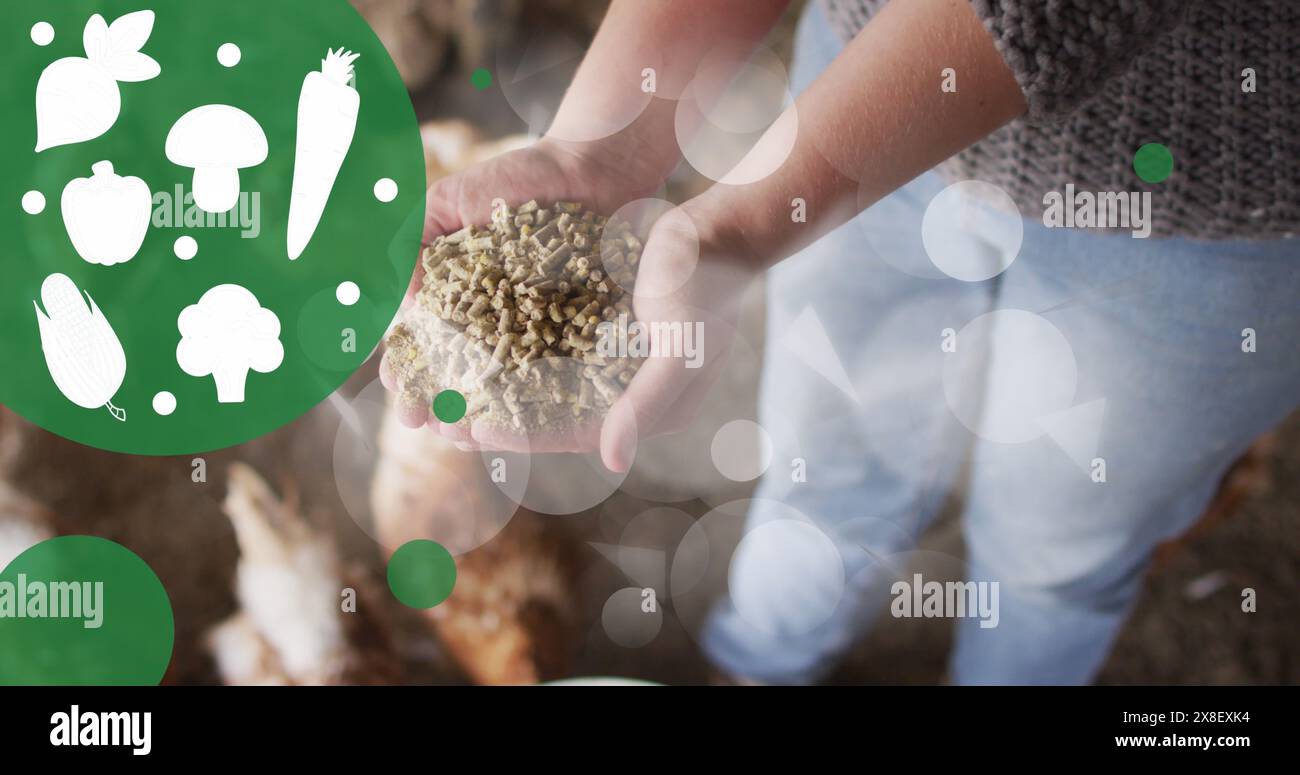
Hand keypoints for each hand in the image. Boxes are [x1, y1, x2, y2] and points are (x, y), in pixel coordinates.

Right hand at [381, 136, 665, 429]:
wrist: (592, 168)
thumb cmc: (518, 178)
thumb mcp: (452, 201)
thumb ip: (413, 241)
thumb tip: (396, 300)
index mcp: (457, 296)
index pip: (422, 342)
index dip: (405, 367)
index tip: (396, 387)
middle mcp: (495, 322)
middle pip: (456, 374)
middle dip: (432, 401)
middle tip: (417, 422)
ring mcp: (538, 333)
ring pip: (502, 386)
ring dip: (475, 415)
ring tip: (457, 436)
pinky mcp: (582, 337)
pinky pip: (561, 376)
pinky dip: (540, 402)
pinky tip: (521, 424)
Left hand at [431, 201, 752, 472]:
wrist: (715, 229)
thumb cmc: (704, 287)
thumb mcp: (680, 348)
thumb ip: (645, 404)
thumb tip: (613, 461)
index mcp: (652, 409)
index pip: (574, 433)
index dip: (520, 435)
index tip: (471, 431)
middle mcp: (626, 390)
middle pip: (548, 413)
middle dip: (493, 418)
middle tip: (439, 422)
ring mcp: (610, 357)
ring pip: (537, 381)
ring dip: (490, 385)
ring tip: (442, 387)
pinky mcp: (596, 324)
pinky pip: (543, 343)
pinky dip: (505, 347)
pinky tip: (466, 341)